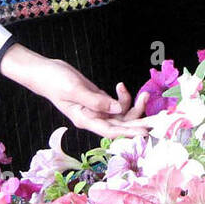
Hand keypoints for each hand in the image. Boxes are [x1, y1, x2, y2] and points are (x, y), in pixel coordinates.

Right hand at [0, 44, 149, 138]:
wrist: (45, 70)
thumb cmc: (55, 81)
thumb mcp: (75, 90)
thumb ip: (96, 101)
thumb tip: (118, 110)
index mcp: (86, 120)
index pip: (111, 131)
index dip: (129, 133)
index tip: (145, 132)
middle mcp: (93, 118)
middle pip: (120, 125)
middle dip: (139, 121)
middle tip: (158, 118)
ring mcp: (97, 110)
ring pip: (121, 115)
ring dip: (134, 107)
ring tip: (144, 94)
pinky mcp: (99, 100)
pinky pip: (116, 104)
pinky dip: (123, 97)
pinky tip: (121, 86)